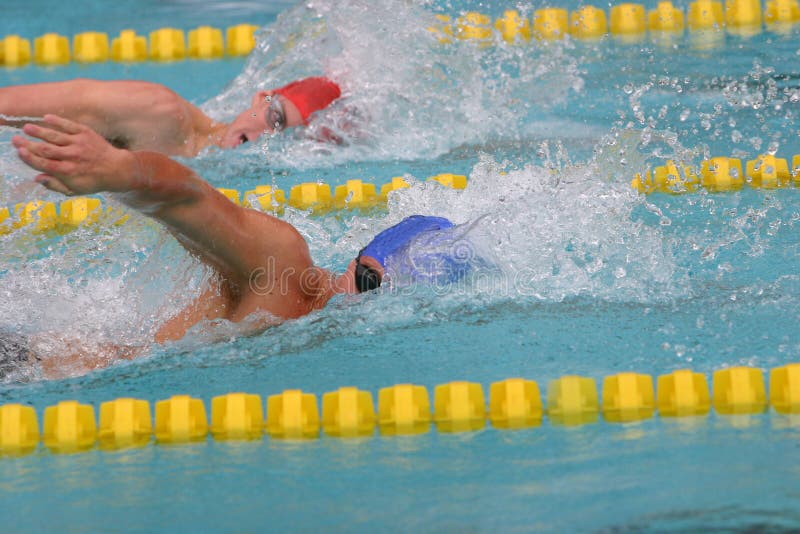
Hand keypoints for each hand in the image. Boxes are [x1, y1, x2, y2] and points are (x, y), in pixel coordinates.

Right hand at [12, 114, 130, 195]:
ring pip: (55, 136)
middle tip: (16, 139)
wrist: (117, 169)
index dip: (30, 158)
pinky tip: (46, 117)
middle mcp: (72, 157)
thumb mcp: (75, 190)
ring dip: (39, 131)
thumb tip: (37, 178)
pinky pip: (69, 125)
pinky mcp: (86, 133)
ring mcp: (79, 144)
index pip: (44, 164)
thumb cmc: (93, 181)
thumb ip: (55, 185)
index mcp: (68, 171)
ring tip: (26, 128)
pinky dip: (57, 121)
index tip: (19, 151)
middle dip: (29, 144)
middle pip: (46, 149)